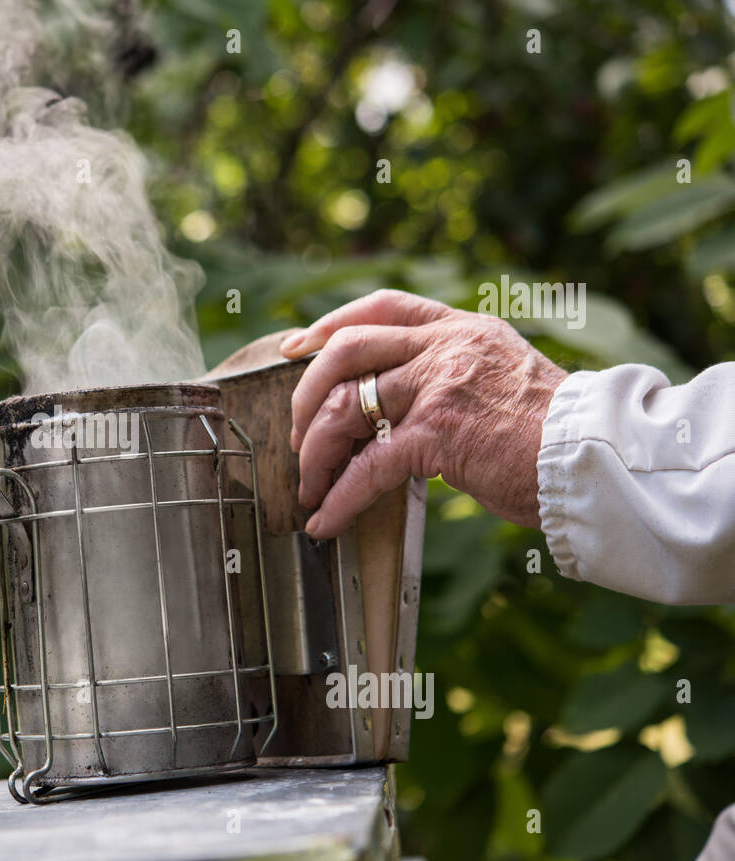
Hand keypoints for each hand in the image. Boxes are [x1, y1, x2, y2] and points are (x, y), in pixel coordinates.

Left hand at [280, 289, 568, 537]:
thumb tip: (398, 405)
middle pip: (346, 350)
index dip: (329, 324)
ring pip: (345, 407)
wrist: (598, 459)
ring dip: (313, 453)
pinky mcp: (438, 434)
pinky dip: (338, 497)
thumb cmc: (556, 434)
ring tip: (307, 486)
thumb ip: (453, 377)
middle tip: (295, 433)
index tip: (296, 346)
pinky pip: (366, 466)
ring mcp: (440, 387)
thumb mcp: (503, 378)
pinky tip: (325, 519)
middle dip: (305, 394)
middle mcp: (448, 348)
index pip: (381, 307)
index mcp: (463, 330)